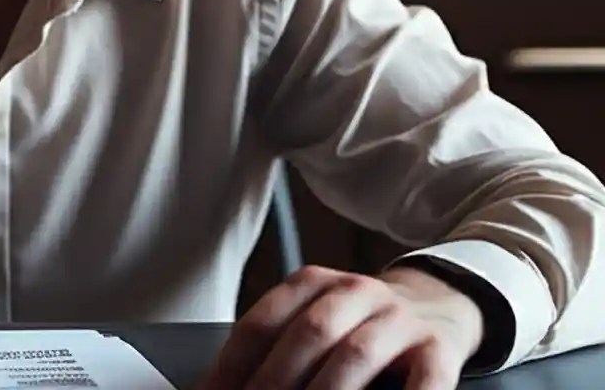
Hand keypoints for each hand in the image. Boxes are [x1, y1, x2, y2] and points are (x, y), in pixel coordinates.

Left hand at [199, 264, 484, 389]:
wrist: (439, 300)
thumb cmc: (359, 323)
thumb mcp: (315, 316)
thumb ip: (277, 347)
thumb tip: (223, 387)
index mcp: (312, 283)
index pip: (262, 323)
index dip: (232, 365)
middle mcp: (354, 292)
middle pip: (307, 335)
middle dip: (273, 381)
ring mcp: (398, 319)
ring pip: (355, 354)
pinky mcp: (439, 348)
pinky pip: (424, 378)